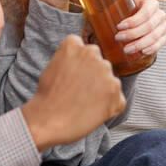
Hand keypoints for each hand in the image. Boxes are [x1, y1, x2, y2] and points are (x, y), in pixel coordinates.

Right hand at [20, 35, 125, 151]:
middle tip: (77, 92)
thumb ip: (72, 58)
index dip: (78, 67)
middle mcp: (93, 53)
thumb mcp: (54, 66)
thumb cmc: (48, 96)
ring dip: (102, 91)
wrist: (48, 121)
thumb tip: (86, 62)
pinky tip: (91, 111)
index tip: (70, 78)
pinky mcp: (116, 92)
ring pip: (109, 81)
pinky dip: (108, 106)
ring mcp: (106, 73)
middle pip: (99, 64)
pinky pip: (116, 99)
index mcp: (75, 44)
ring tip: (82, 103)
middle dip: (93, 77)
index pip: (85, 51)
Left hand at [114, 0, 165, 56]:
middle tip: (118, 38)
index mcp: (152, 4)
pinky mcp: (164, 36)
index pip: (145, 13)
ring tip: (126, 49)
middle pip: (149, 26)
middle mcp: (160, 14)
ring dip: (139, 44)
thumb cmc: (126, 9)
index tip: (119, 26)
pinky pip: (160, 44)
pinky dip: (151, 48)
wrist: (133, 21)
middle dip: (132, 34)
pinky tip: (142, 52)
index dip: (133, 21)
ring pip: (154, 37)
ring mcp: (164, 26)